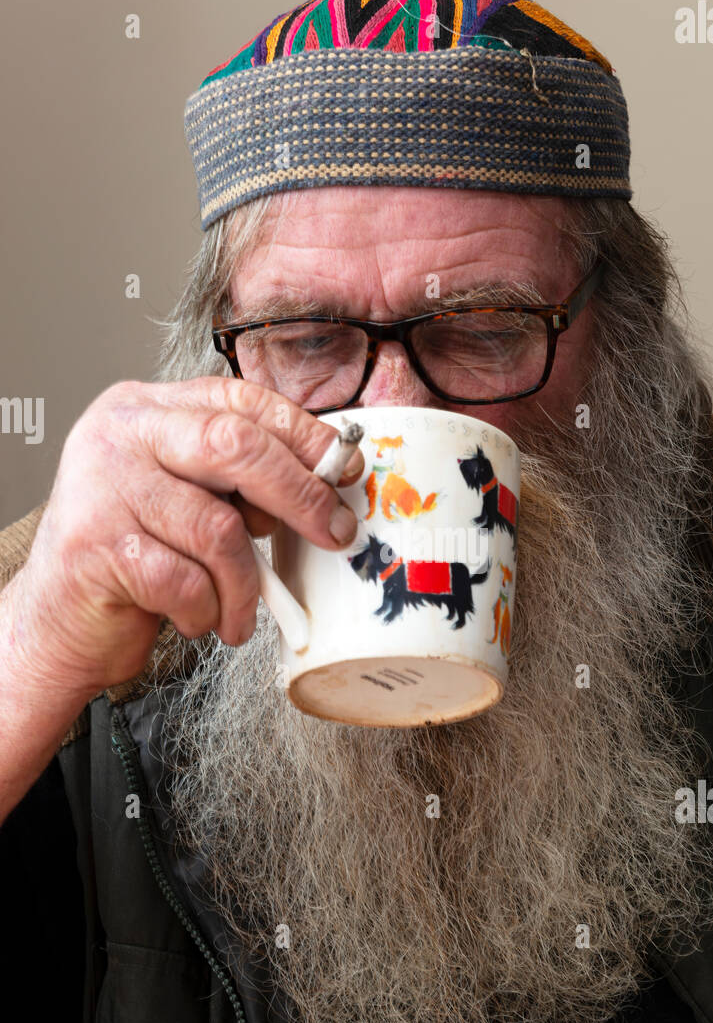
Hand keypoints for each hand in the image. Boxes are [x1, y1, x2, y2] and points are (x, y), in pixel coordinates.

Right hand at [11, 376, 363, 699]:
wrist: (58, 622)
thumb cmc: (132, 560)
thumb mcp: (186, 499)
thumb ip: (236, 479)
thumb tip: (325, 484)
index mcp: (146, 409)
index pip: (239, 400)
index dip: (303, 434)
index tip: (345, 470)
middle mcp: (119, 435)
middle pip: (234, 445)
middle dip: (298, 494)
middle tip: (332, 533)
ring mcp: (103, 488)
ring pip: (218, 528)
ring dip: (244, 584)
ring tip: (239, 610)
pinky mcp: (97, 548)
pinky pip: (187, 581)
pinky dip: (207, 610)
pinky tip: (195, 618)